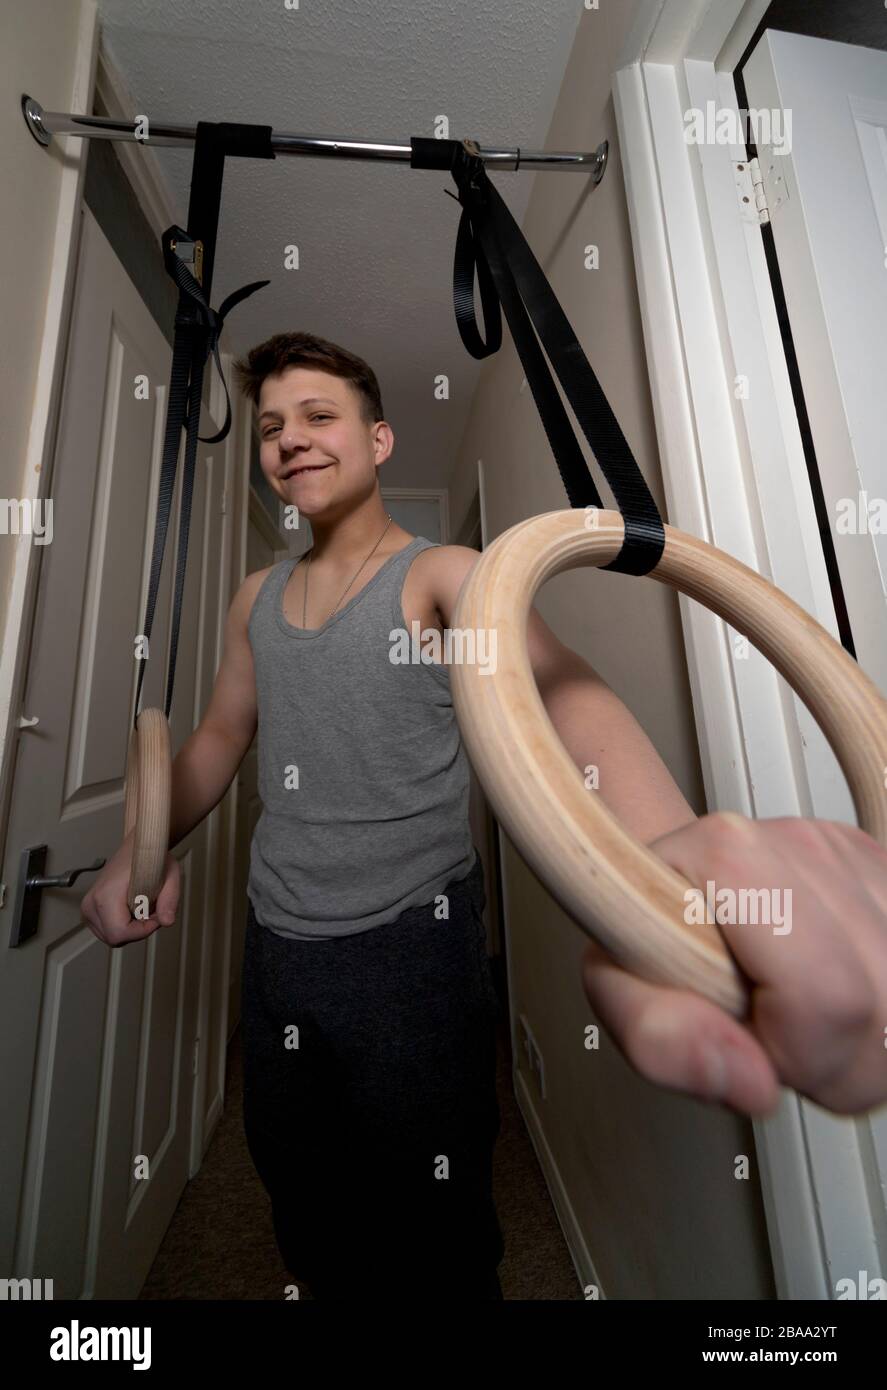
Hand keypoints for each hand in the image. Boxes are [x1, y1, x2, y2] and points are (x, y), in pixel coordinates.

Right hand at [81, 832, 180, 947]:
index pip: (118, 933)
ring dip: (131, 928)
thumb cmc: (151, 858)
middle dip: (138, 930)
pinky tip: (133, 909)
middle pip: (115, 938)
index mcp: (105, 895)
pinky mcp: (89, 911)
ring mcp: (87, 908)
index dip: (142, 931)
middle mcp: (91, 903)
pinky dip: (124, 925)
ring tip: (142, 906)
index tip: (156, 915)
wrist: (136, 846)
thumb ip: (170, 899)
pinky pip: (108, 930)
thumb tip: (167, 921)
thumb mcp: (171, 875)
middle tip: (152, 909)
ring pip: (112, 937)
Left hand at [580, 811, 886, 1116]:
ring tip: (787, 1011)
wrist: (665, 885)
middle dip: (830, 1055)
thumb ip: (661, 1041)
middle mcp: (808, 844)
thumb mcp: (618, 990)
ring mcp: (860, 859)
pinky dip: (872, 1012)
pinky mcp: (885, 878)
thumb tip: (750, 1080)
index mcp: (730, 856)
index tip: (749, 1031)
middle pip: (876, 1002)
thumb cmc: (644, 932)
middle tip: (766, 1030)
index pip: (826, 993)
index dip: (792, 1044)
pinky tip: (821, 994)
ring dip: (856, 1038)